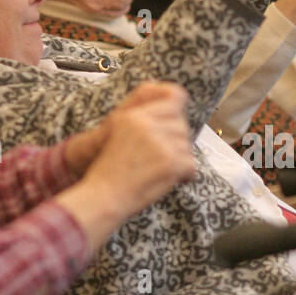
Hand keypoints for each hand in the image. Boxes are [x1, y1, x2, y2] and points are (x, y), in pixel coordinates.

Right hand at [54, 83, 195, 243]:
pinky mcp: (170, 162)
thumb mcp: (118, 133)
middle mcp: (146, 124)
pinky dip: (184, 176)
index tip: (176, 123)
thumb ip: (143, 119)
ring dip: (179, 160)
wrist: (104, 197)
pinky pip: (191, 165)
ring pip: (187, 146)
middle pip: (182, 125)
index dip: (179, 111)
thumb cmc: (111, 170)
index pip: (175, 97)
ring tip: (159, 171)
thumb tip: (177, 108)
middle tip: (161, 159)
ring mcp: (160, 142)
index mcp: (133, 115)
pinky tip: (170, 180)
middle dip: (177, 142)